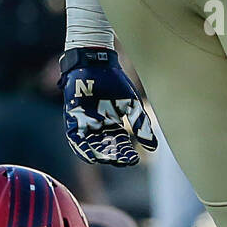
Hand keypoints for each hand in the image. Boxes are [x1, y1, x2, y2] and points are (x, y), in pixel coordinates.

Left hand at [59, 46, 157, 165]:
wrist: (94, 64)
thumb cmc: (114, 82)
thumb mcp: (131, 104)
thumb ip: (141, 124)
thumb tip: (153, 147)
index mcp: (112, 123)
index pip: (120, 144)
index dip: (126, 153)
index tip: (133, 160)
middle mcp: (98, 126)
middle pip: (106, 147)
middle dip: (114, 155)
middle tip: (121, 162)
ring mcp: (85, 123)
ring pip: (91, 145)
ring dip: (99, 154)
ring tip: (107, 161)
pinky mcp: (73, 119)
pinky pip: (75, 138)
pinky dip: (81, 148)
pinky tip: (89, 156)